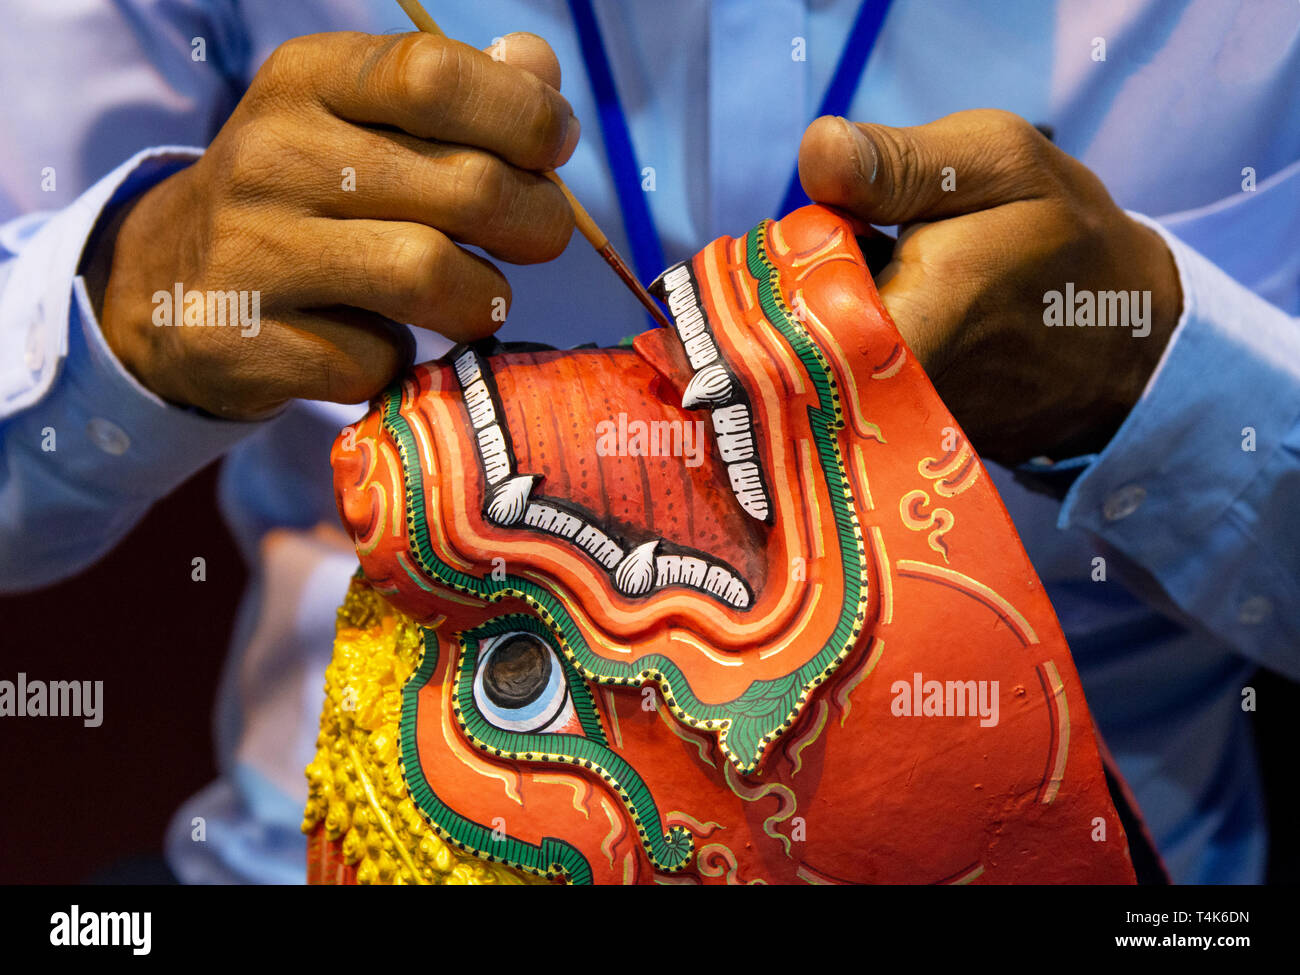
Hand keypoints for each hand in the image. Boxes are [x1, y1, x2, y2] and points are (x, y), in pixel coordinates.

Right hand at [90, 31, 578, 418]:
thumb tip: (538, 65)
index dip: (525, 116)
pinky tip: (377, 337)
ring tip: (471, 296)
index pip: (436, 75)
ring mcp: (252, 253)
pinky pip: (377, 361)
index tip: (553, 147)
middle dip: (537, 223)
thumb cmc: (308, 195)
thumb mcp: (363, 120)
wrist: (171, 286)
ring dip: (482, 300)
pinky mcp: (245, 343)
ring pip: (431, 277)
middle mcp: (272, 156)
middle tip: (534, 238)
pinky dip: (401, 360)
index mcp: (307, 80)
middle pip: (467, 186)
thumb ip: (460, 90)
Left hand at [797, 110, 1181, 464]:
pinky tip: (899, 323)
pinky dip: (853, 351)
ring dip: (829, 321)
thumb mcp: (998, 165)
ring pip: (816, 371)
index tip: (834, 231)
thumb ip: (899, 165)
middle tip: (867, 248)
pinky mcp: (905, 442)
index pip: (785, 313)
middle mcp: (895, 401)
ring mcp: (899, 432)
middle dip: (805, 290)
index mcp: (911, 329)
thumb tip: (815, 153)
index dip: (786, 266)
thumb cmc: (1064, 236)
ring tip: (891, 283)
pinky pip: (846, 393)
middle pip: (792, 346)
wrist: (1128, 336)